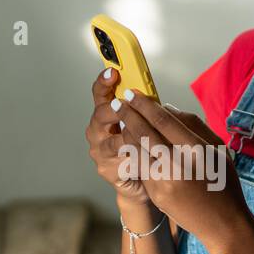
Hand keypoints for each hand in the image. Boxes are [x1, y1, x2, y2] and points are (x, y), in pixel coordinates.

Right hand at [86, 68, 147, 201]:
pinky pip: (121, 162)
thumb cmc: (143, 147)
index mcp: (106, 114)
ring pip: (111, 141)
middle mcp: (98, 130)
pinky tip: (147, 156)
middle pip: (100, 115)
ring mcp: (100, 151)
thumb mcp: (143, 124)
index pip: (101, 93)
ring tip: (140, 133)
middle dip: (114, 110)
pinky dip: (134, 158)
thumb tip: (155, 99)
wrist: (140, 181)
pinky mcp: (107, 169)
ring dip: (126, 136)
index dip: (104, 81)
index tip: (112, 72)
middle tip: (125, 106)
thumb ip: (144, 110)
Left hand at [110, 89, 252, 252]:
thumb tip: (166, 107)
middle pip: (145, 132)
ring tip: (121, 120)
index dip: (145, 105)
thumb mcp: (217, 149)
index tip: (133, 93)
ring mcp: (164, 181)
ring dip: (126, 132)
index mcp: (196, 150)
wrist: (221, 223)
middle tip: (118, 102)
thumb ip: (193, 125)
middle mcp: (178, 164)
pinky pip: (140, 166)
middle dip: (128, 114)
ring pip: (136, 150)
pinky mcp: (155, 194)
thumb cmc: (223, 182)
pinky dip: (132, 151)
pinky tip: (129, 142)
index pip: (163, 120)